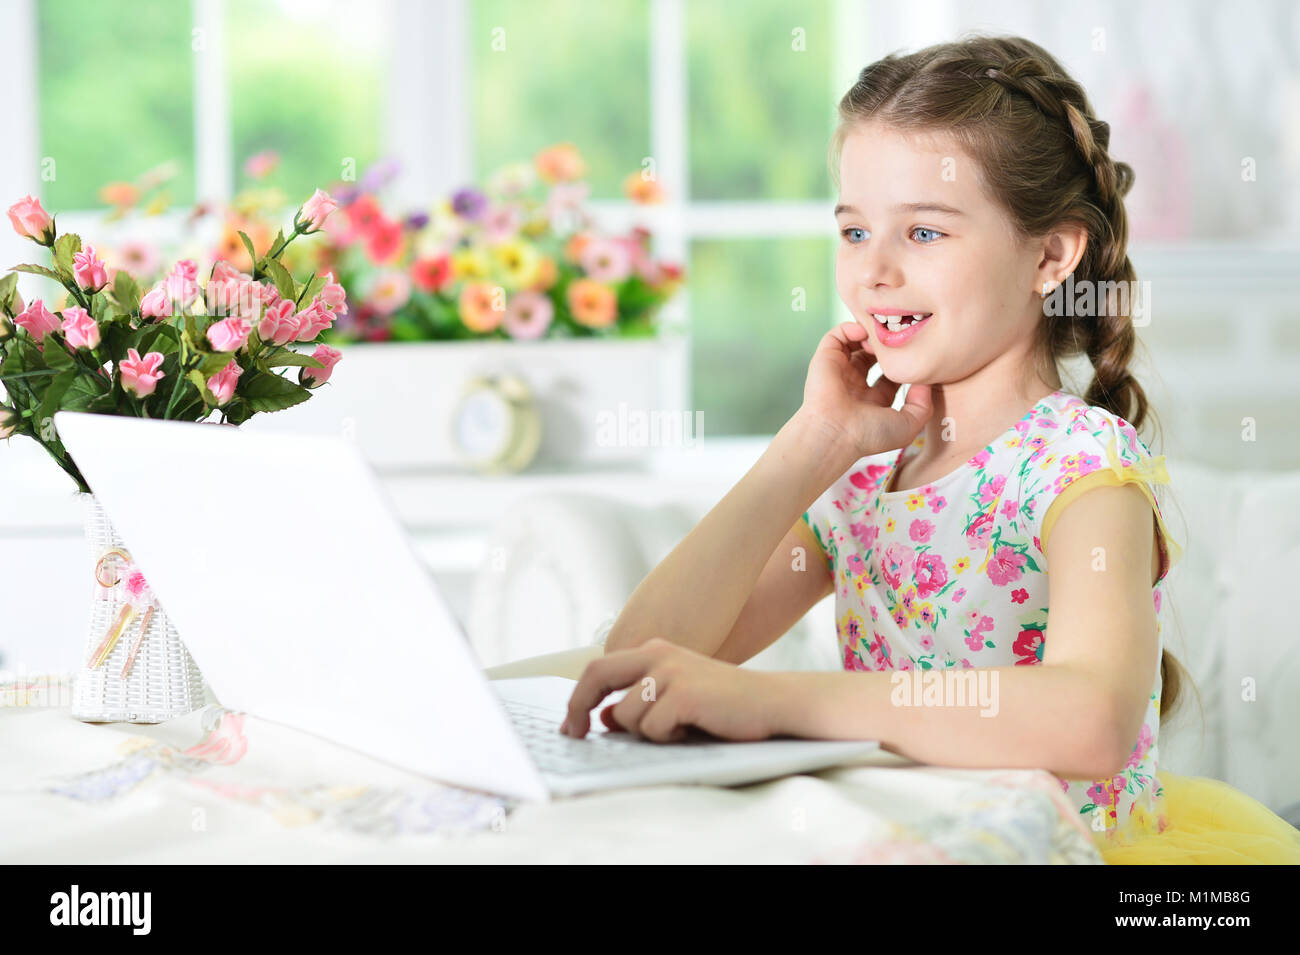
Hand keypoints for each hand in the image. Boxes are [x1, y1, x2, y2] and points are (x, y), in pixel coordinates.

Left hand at [560, 638, 777, 741]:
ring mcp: (670, 673)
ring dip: (646, 733)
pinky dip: (668, 738)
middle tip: (574, 735)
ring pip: (625, 716)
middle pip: (595, 675)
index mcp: (654, 652)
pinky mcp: (684, 694)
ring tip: (680, 728)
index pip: (599, 668)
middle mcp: (657, 655)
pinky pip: (652, 729)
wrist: (773, 702)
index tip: (571, 726)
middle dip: (577, 707)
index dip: (578, 698)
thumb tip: (602, 717)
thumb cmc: (724, 705)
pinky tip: (694, 729)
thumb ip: (640, 701)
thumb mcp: (676, 698)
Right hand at [799, 320, 932, 456]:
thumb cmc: (869, 435)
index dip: (903, 362)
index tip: (917, 355)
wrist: (835, 433)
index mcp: (873, 400)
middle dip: (887, 345)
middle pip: (874, 355)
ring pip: (856, 342)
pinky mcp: (826, 359)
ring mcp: (840, 371)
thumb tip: (925, 381)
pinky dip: (850, 327)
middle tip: (899, 338)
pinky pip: (837, 336)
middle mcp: (856, 384)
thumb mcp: (908, 425)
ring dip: (870, 335)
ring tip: (881, 335)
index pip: (890, 374)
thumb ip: (923, 404)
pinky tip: (863, 332)